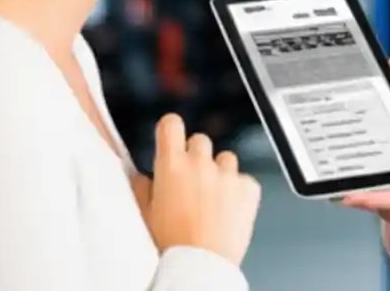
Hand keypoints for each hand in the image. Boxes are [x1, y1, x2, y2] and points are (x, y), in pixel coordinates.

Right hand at [130, 114, 262, 264]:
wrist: (201, 265)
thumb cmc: (171, 245)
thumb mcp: (144, 214)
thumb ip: (142, 188)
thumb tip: (141, 176)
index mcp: (172, 165)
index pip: (171, 124)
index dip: (170, 129)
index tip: (171, 136)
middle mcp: (201, 163)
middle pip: (200, 141)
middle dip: (195, 156)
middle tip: (191, 181)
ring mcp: (227, 174)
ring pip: (225, 158)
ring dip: (219, 172)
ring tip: (212, 199)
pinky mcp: (249, 187)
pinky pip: (244, 179)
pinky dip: (239, 190)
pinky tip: (229, 210)